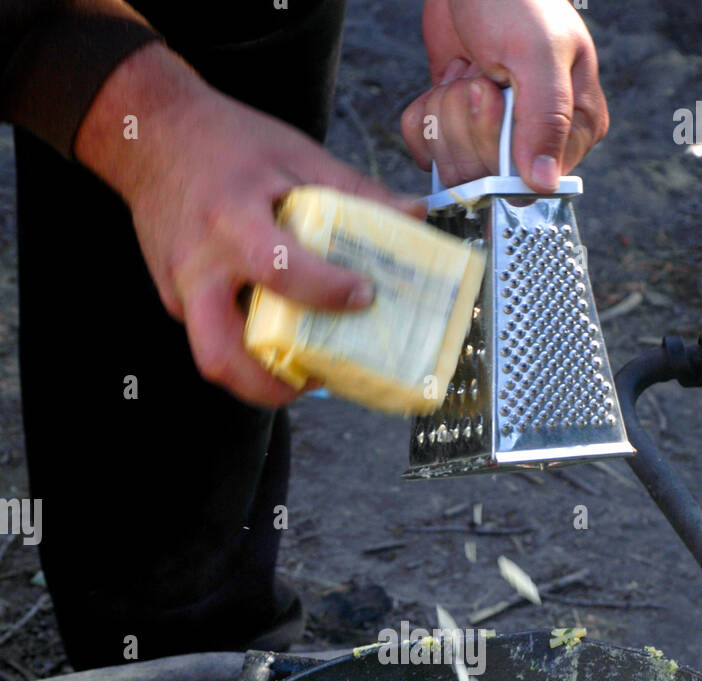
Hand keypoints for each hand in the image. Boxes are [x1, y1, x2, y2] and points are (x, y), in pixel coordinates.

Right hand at [75, 45, 420, 405]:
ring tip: (303, 371)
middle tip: (320, 377)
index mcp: (231, 220)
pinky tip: (281, 336)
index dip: (325, 292)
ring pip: (212, 359)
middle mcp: (197, 264)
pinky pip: (211, 336)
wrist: (147, 134)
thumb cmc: (227, 142)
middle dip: (273, 384)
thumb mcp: (294, 153)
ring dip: (259, 379)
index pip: (278, 270)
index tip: (364, 297)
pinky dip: (249, 346)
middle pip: (222, 353)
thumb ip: (353, 189)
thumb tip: (414, 213)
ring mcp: (178, 287)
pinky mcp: (171, 298)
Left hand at [401, 0, 608, 192]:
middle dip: (466, 120)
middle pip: (483, 177)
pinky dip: (424, 114)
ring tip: (468, 70)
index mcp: (574, 129)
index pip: (526, 182)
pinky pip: (426, 152)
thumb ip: (546, 119)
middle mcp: (536, 143)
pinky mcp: (458, 133)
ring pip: (451, 167)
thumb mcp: (538, 52)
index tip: (492, 93)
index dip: (495, 146)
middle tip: (480, 74)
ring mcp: (494, 141)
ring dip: (445, 111)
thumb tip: (543, 183)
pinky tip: (448, 79)